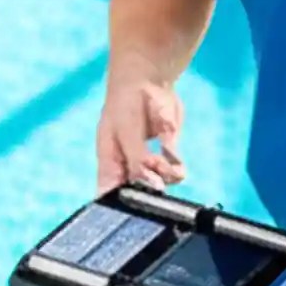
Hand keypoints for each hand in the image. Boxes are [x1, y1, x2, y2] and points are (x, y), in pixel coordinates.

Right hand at [96, 76, 186, 195]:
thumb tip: (152, 186)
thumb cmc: (126, 103)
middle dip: (150, 191)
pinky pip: (174, 169)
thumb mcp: (126, 131)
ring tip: (172, 166)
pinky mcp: (167, 154)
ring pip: (159, 183)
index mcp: (109, 162)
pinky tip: (176, 158)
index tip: (136, 206)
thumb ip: (137, 161)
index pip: (108, 194)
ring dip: (167, 177)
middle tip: (159, 182)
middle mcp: (127, 165)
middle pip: (137, 192)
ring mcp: (148, 161)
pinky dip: (177, 165)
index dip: (118, 206)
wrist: (149, 79)